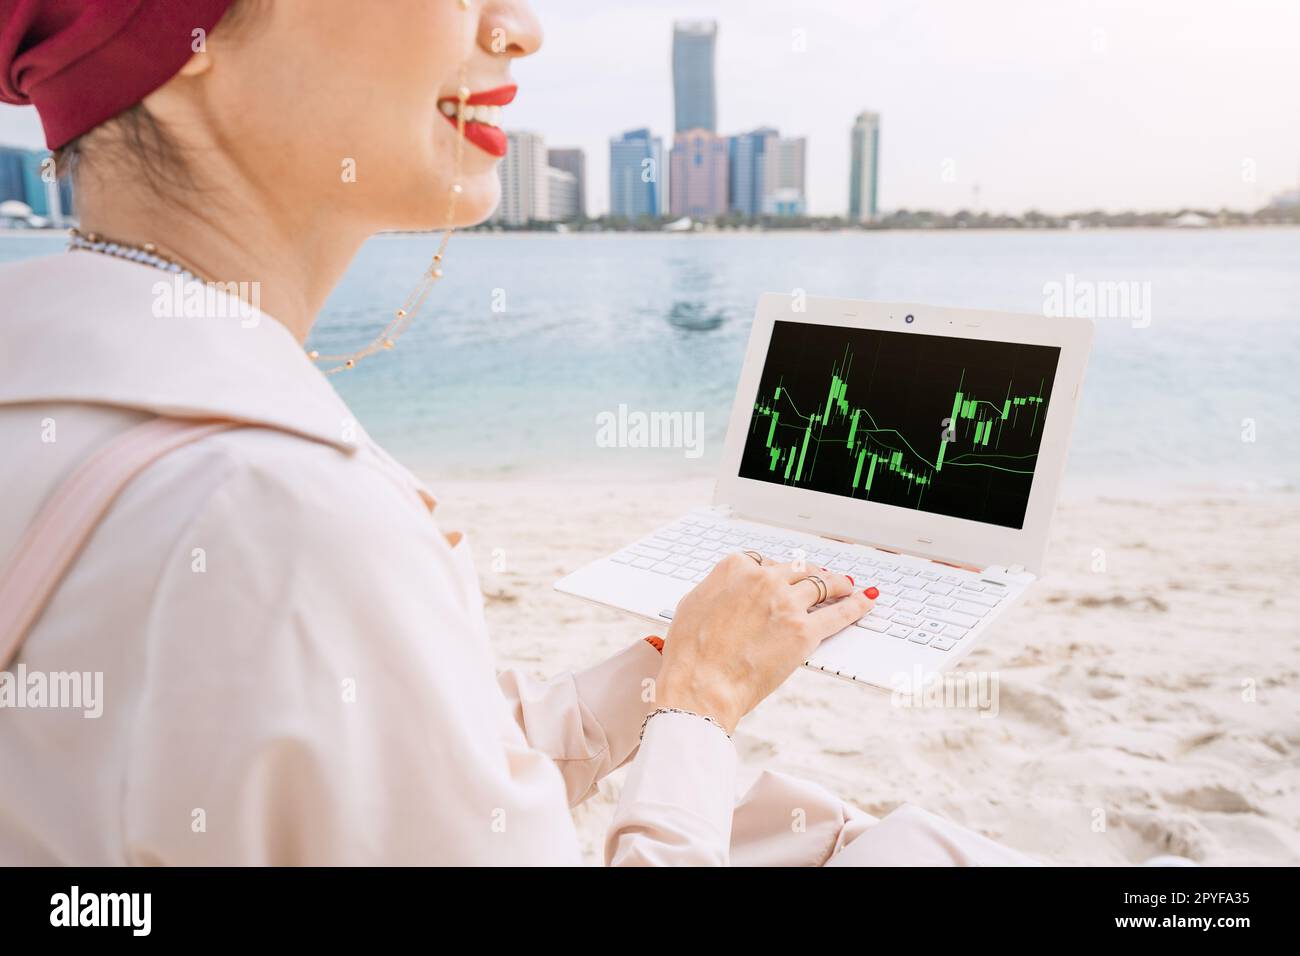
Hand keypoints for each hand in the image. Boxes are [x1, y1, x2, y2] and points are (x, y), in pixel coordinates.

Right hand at [655, 553, 873, 732]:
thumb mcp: (694, 603)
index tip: (783, 577)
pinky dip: (856, 606)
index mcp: (735, 568)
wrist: (701, 684)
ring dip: (838, 584)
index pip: (765, 561)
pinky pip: (838, 614)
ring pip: (822, 585)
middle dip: (810, 573)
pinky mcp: (804, 631)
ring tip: (846, 586)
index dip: (776, 572)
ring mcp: (787, 604)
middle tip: (821, 578)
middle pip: (797, 569)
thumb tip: (728, 589)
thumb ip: (718, 588)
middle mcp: (764, 579)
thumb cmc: (690, 651)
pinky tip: (865, 601)